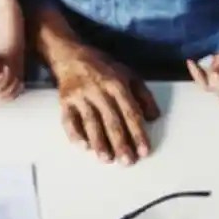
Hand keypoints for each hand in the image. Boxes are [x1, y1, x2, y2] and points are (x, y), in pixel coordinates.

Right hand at [53, 48, 160, 164]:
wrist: (71, 56)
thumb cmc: (104, 69)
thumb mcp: (129, 75)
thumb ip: (144, 96)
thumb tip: (153, 118)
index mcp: (117, 84)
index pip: (130, 112)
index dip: (138, 133)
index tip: (144, 151)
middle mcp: (99, 90)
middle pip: (111, 120)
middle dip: (120, 143)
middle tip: (127, 162)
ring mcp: (81, 95)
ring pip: (91, 122)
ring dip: (99, 142)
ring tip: (107, 159)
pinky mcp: (65, 101)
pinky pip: (69, 120)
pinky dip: (75, 134)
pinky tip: (83, 147)